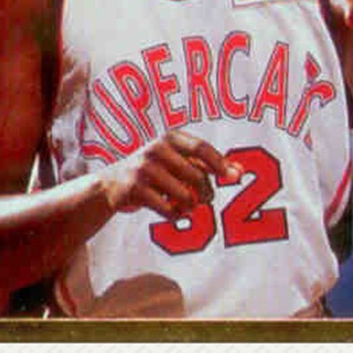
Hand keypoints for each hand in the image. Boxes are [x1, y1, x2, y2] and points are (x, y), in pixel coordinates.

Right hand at [111, 131, 243, 219]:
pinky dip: (175, 215)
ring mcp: (143, 168)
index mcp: (170, 138)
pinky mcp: (134, 188)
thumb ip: (208, 165)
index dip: (220, 163)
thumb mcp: (178, 162)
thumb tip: (240, 172)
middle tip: (207, 200)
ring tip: (188, 206)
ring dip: (190, 206)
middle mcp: (156, 148)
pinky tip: (173, 213)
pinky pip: (167, 208)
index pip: (201, 148)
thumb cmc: (154, 173)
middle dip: (206, 192)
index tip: (236, 177)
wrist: (111, 185)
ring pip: (183, 195)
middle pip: (195, 175)